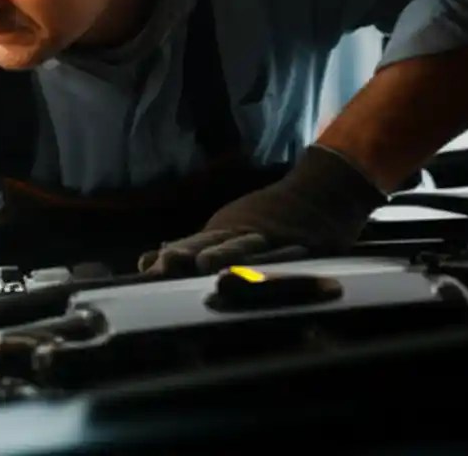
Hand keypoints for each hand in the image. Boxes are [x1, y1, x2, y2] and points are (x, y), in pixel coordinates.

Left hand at [138, 145, 387, 275]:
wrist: (322, 189)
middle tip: (170, 263)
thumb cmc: (267, 217)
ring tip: (218, 274)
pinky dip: (284, 268)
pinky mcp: (308, 247)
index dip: (172, 255)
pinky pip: (295, 258)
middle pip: (217, 244)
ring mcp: (277, 239)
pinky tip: (273, 278)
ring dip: (234, 259)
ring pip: (252, 248)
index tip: (146, 268)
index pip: (193, 244)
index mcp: (224, 230)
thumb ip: (190, 250)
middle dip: (195, 254)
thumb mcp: (226, 230)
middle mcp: (246, 232)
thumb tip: (145, 264)